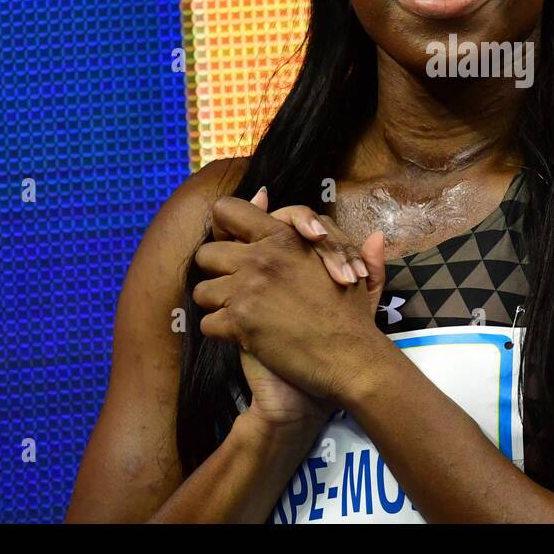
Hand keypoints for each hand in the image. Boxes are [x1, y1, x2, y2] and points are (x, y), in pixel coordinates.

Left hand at [195, 189, 389, 409]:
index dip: (224, 228)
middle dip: (217, 271)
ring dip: (218, 304)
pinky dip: (222, 333)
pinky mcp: (240, 323)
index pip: (227, 211)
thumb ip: (320, 228)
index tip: (234, 245)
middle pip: (206, 254)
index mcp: (282, 237)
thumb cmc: (351, 310)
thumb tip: (272, 197)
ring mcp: (247, 290)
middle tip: (236, 286)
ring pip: (202, 290)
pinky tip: (243, 336)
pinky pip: (207, 324)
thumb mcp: (344, 258)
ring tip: (240, 314)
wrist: (350, 356)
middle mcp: (260, 259)